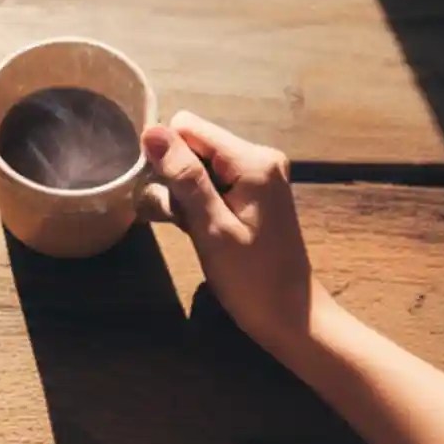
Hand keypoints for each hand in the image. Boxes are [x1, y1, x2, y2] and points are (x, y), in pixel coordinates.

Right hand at [141, 112, 329, 349]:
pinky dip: (199, 203)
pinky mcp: (254, 193)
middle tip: (185, 220)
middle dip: (176, 178)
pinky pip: (212, 182)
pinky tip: (203, 230)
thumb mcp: (212, 228)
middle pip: (193, 144)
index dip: (167, 156)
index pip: (188, 127)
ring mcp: (258, 175)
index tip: (169, 197)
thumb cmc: (251, 278)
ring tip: (196, 229)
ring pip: (198, 165)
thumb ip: (184, 178)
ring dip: (185, 195)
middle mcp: (258, 157)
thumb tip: (152, 131)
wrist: (290, 316)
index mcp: (252, 160)